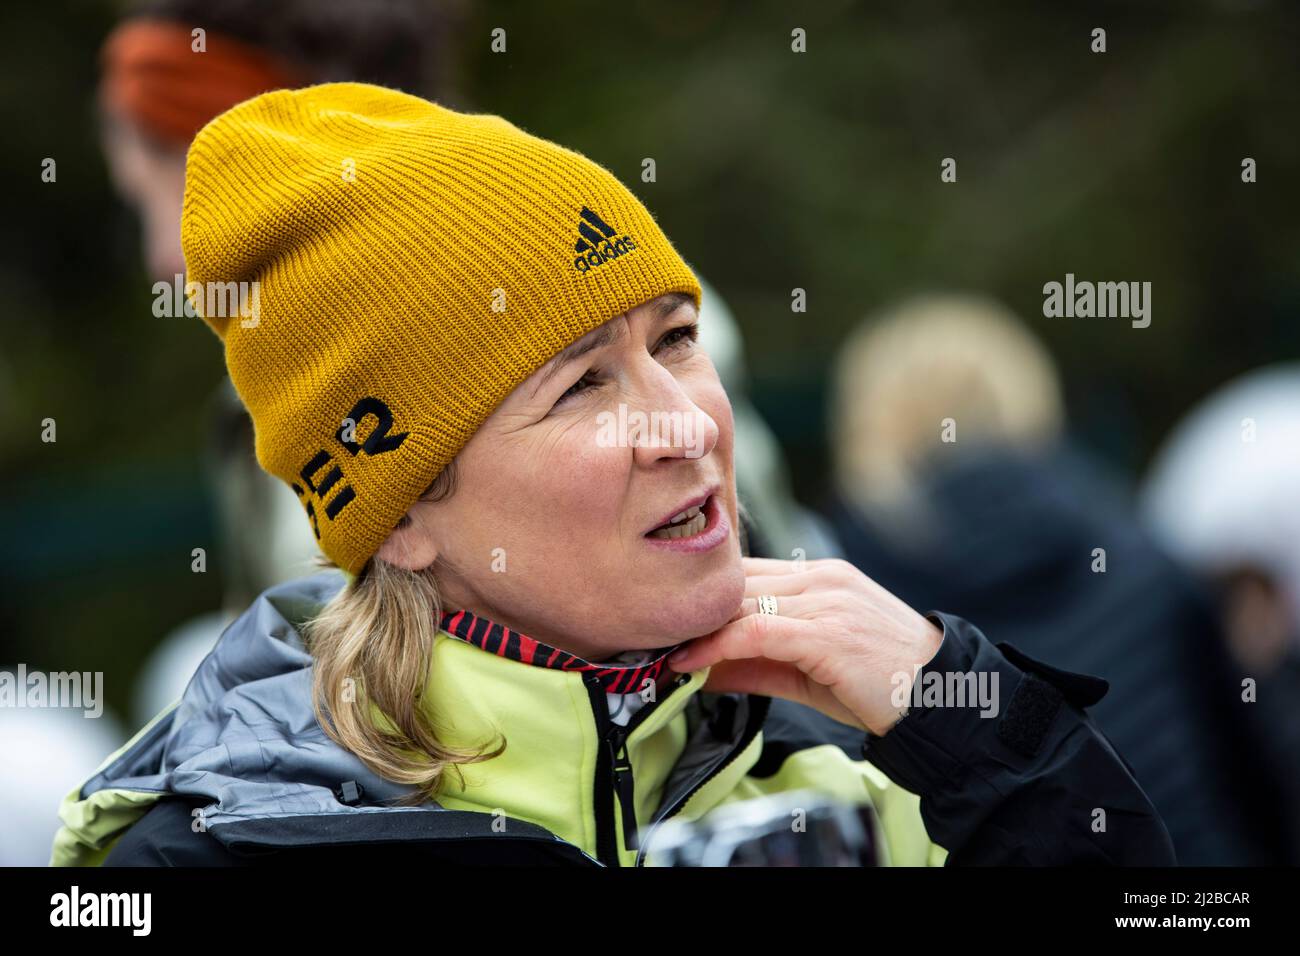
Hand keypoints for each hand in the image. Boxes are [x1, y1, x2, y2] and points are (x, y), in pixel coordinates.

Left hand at [667, 557, 943, 736]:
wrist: (943, 699)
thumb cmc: (879, 685)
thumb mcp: (808, 671)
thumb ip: (756, 665)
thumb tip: (699, 669)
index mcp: (821, 577)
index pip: (746, 574)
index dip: (701, 597)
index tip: (662, 623)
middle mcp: (821, 578)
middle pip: (736, 582)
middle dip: (689, 609)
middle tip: (644, 636)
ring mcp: (826, 600)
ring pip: (741, 602)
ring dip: (693, 627)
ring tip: (654, 650)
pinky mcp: (827, 632)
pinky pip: (756, 631)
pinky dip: (716, 646)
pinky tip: (688, 663)